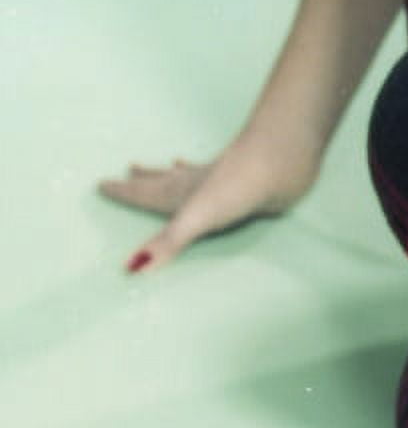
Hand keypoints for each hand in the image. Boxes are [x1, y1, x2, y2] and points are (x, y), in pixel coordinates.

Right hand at [98, 132, 317, 273]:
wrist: (286, 159)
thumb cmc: (239, 186)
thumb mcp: (196, 217)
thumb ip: (167, 243)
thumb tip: (131, 268)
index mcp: (183, 194)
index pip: (147, 194)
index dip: (125, 192)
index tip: (102, 183)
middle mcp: (200, 184)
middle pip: (166, 181)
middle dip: (145, 180)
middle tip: (129, 169)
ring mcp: (225, 181)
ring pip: (193, 176)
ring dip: (176, 173)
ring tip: (166, 164)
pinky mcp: (248, 182)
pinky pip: (220, 179)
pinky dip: (213, 176)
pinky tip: (219, 172)